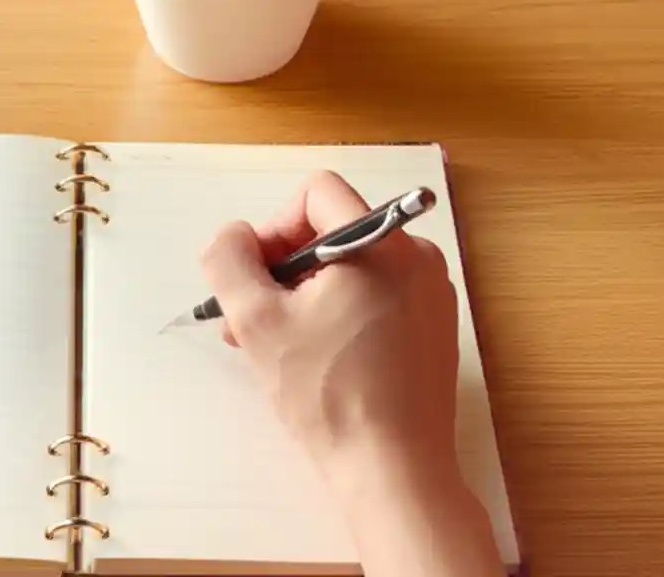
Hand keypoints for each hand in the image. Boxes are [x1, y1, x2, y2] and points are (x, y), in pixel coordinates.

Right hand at [200, 171, 459, 482]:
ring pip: (352, 269)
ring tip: (277, 346)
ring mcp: (431, 295)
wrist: (394, 470)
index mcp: (381, 244)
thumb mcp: (256, 322)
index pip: (316, 192)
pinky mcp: (434, 329)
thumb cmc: (329, 396)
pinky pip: (377, 297)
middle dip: (283, 269)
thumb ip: (229, 262)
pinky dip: (340, 315)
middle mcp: (417, 258)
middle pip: (333, 232)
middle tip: (253, 319)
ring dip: (306, 296)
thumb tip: (233, 237)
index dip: (274, 227)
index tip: (259, 278)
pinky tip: (316, 359)